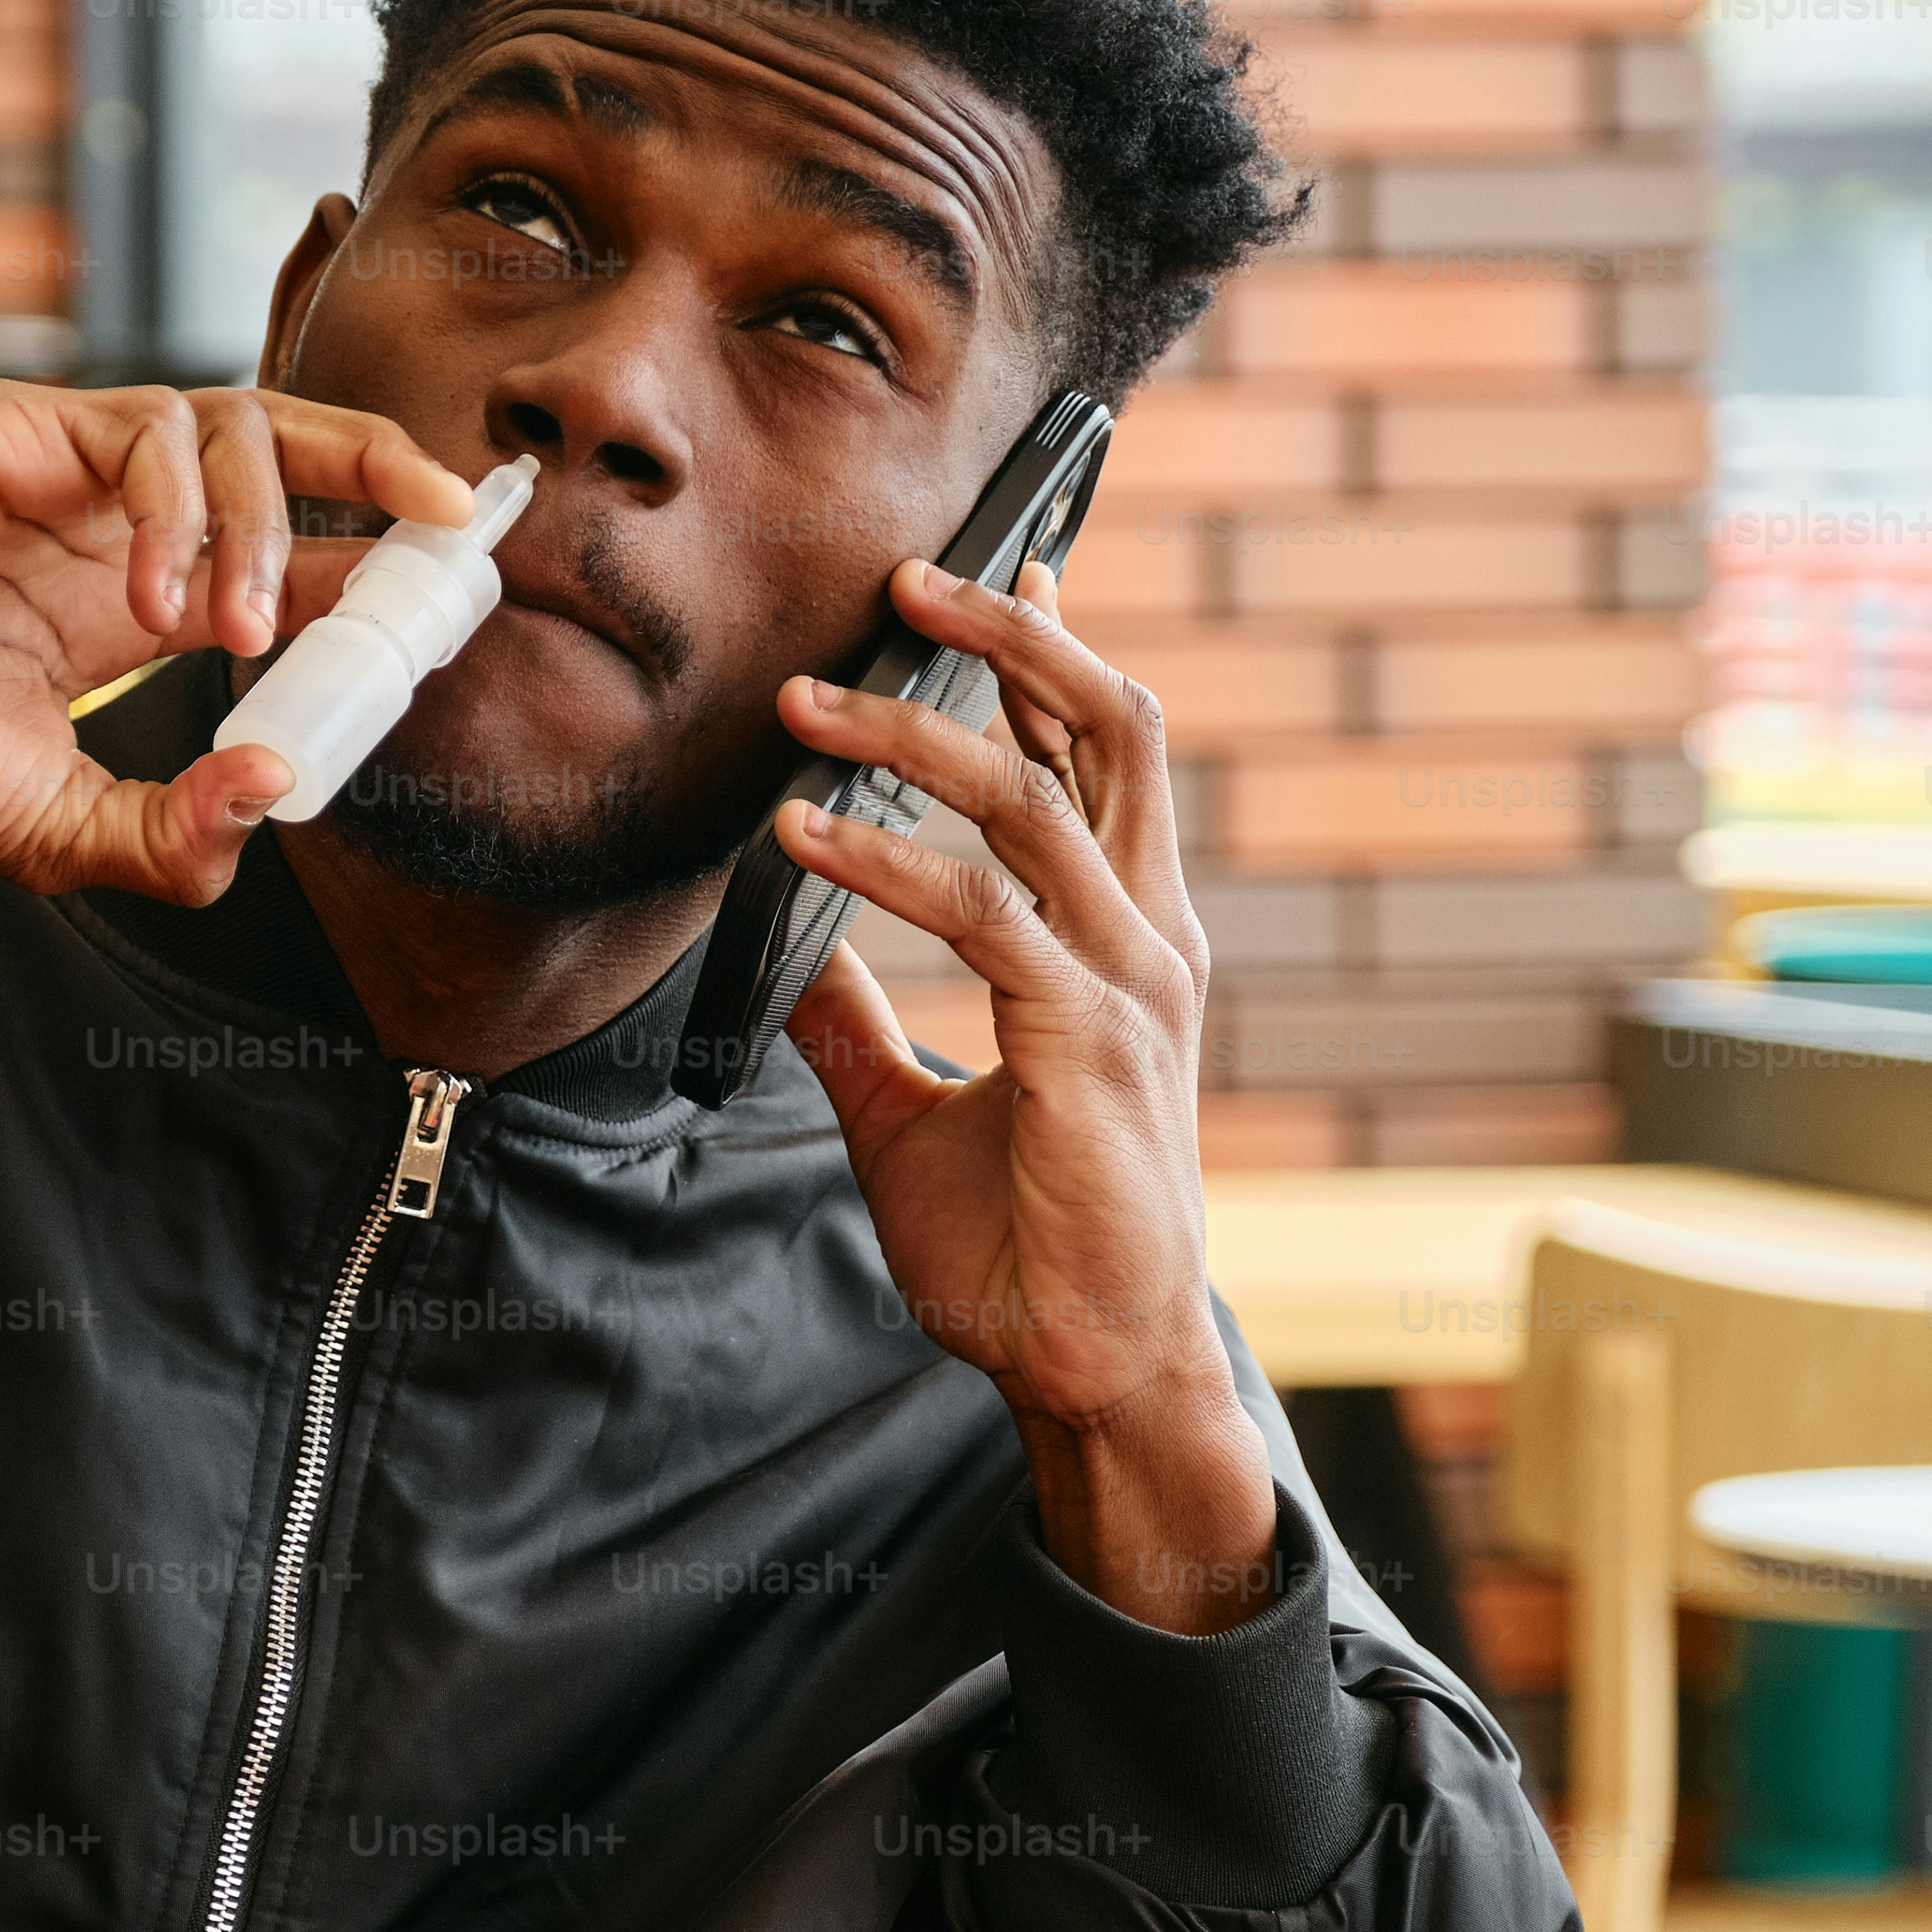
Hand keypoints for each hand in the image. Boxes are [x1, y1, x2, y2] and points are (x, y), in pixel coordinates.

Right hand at [0, 380, 475, 901]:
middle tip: (452, 527)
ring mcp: (51, 459)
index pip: (283, 542)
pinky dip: (177, 507)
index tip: (456, 572)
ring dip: (265, 526)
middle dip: (379, 471)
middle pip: (278, 445)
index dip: (374, 547)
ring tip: (235, 630)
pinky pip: (141, 427)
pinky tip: (154, 601)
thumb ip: (169, 831)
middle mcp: (99, 515)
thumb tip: (277, 800)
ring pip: (223, 424)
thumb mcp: (52, 826)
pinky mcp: (3, 424)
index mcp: (121, 597)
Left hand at [775, 560, 1281, 1636]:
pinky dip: (879, 861)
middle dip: (1013, 632)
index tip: (1001, 565)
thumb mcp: (913, 1115)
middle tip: (905, 579)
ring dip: (905, 734)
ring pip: (1031, 798)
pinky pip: (979, 911)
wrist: (1089, 1367)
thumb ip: (859, 1029)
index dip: (1052, 654)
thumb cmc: (1026, 1249)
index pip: (1101, 758)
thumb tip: (783, 961)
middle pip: (1109, 727)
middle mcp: (1147, 941)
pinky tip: (799, 837)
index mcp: (1126, 942)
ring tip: (800, 701)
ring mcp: (1130, 985)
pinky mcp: (1087, 1040)